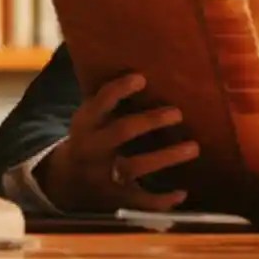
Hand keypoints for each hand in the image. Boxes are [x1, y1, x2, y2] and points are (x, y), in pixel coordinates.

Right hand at [39, 73, 199, 212]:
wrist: (64, 181)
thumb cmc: (92, 137)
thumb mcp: (92, 117)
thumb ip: (110, 96)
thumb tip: (134, 58)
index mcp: (85, 124)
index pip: (99, 104)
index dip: (118, 90)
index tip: (141, 78)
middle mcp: (92, 148)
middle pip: (120, 132)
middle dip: (149, 121)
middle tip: (177, 112)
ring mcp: (102, 174)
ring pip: (134, 166)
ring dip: (165, 157)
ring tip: (193, 147)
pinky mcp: (114, 197)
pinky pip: (138, 200)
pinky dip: (160, 200)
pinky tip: (182, 194)